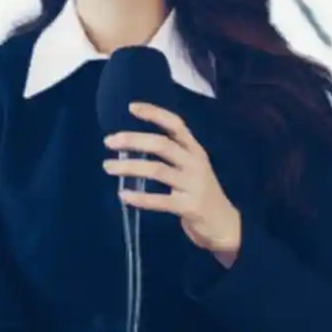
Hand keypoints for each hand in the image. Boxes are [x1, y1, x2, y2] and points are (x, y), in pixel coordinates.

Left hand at [103, 101, 241, 267]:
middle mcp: (195, 163)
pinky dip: (139, 198)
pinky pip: (160, 201)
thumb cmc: (200, 191)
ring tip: (107, 167)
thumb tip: (131, 142)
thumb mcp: (192, 166)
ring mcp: (193, 185)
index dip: (155, 113)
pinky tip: (123, 195)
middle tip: (109, 141)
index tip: (131, 107)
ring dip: (129, 167)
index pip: (176, 124)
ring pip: (157, 171)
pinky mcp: (189, 207)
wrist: (224, 224)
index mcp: (195, 149)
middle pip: (162, 145)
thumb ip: (171, 153)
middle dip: (133, 140)